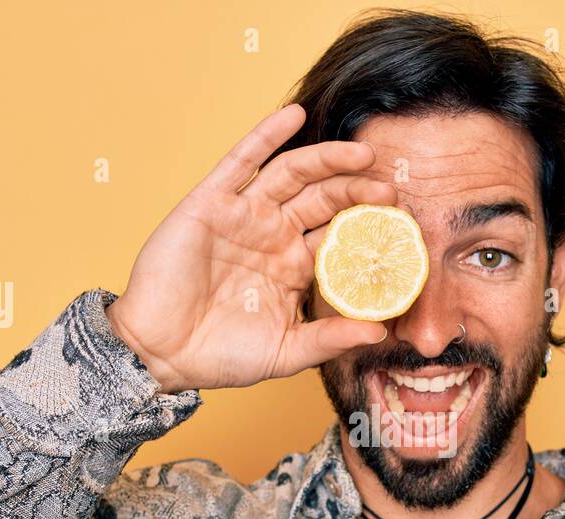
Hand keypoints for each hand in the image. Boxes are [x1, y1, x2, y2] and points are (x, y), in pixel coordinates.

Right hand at [106, 103, 398, 392]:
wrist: (162, 354)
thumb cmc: (221, 356)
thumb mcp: (287, 352)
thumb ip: (330, 339)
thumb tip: (379, 332)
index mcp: (293, 266)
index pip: (339, 235)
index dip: (368, 225)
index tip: (402, 224)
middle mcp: (272, 235)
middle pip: (324, 199)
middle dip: (357, 189)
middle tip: (389, 189)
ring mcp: (243, 216)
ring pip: (292, 174)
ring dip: (327, 159)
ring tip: (361, 154)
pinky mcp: (211, 204)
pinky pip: (241, 161)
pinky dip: (266, 135)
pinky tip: (293, 115)